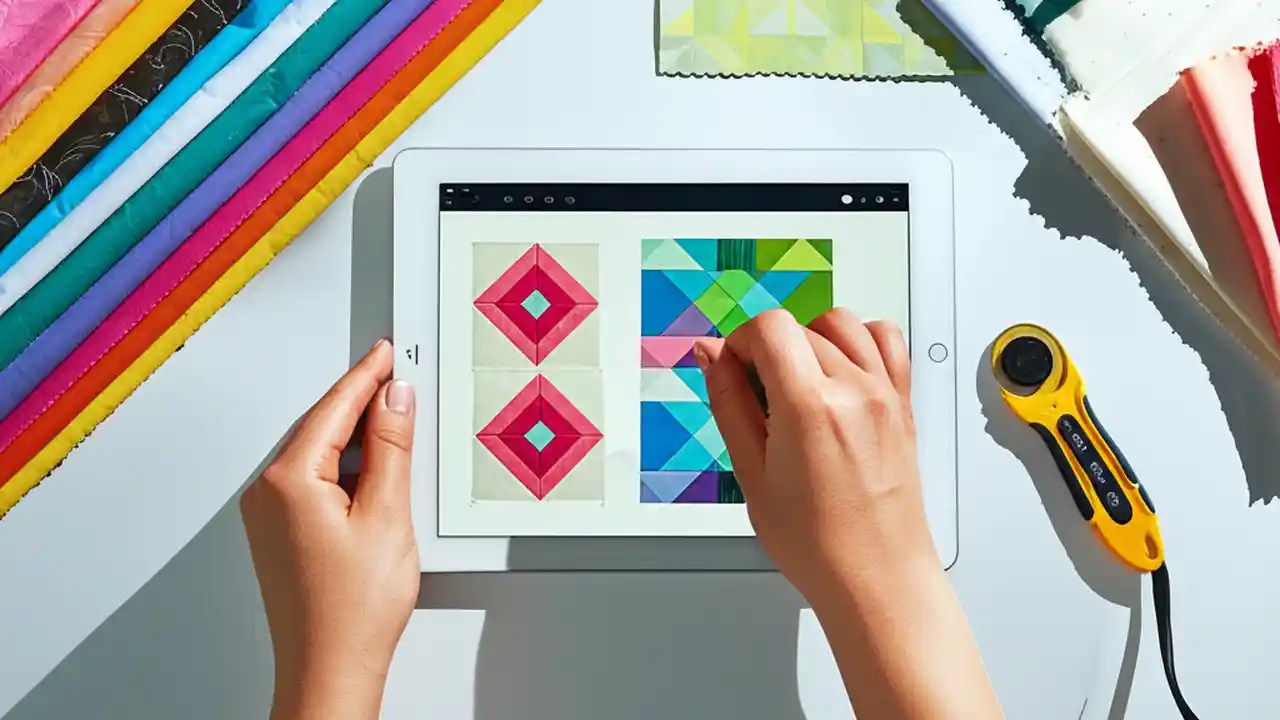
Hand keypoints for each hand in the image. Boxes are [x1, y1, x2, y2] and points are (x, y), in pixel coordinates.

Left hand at [241, 340, 418, 719]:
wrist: (329, 671)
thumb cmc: (352, 612)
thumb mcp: (388, 516)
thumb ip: (392, 449)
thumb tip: (394, 400)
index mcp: (288, 481)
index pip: (333, 408)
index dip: (367, 375)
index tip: (387, 352)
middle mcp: (267, 493)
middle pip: (320, 426)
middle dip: (361, 401)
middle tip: (398, 377)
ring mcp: (268, 515)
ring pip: (317, 453)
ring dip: (355, 436)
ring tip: (396, 424)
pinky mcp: (279, 533)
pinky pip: (311, 479)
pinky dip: (344, 466)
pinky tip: (373, 470)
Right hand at [697, 310, 1002, 719]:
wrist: (876, 577)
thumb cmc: (817, 544)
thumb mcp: (752, 474)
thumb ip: (730, 403)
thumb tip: (711, 355)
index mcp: (810, 406)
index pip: (770, 327)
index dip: (741, 341)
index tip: (733, 370)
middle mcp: (854, 389)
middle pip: (800, 326)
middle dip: (768, 348)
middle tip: (756, 394)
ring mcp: (884, 393)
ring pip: (842, 323)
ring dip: (810, 336)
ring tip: (796, 380)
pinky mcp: (903, 403)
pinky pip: (887, 340)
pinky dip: (860, 339)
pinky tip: (839, 369)